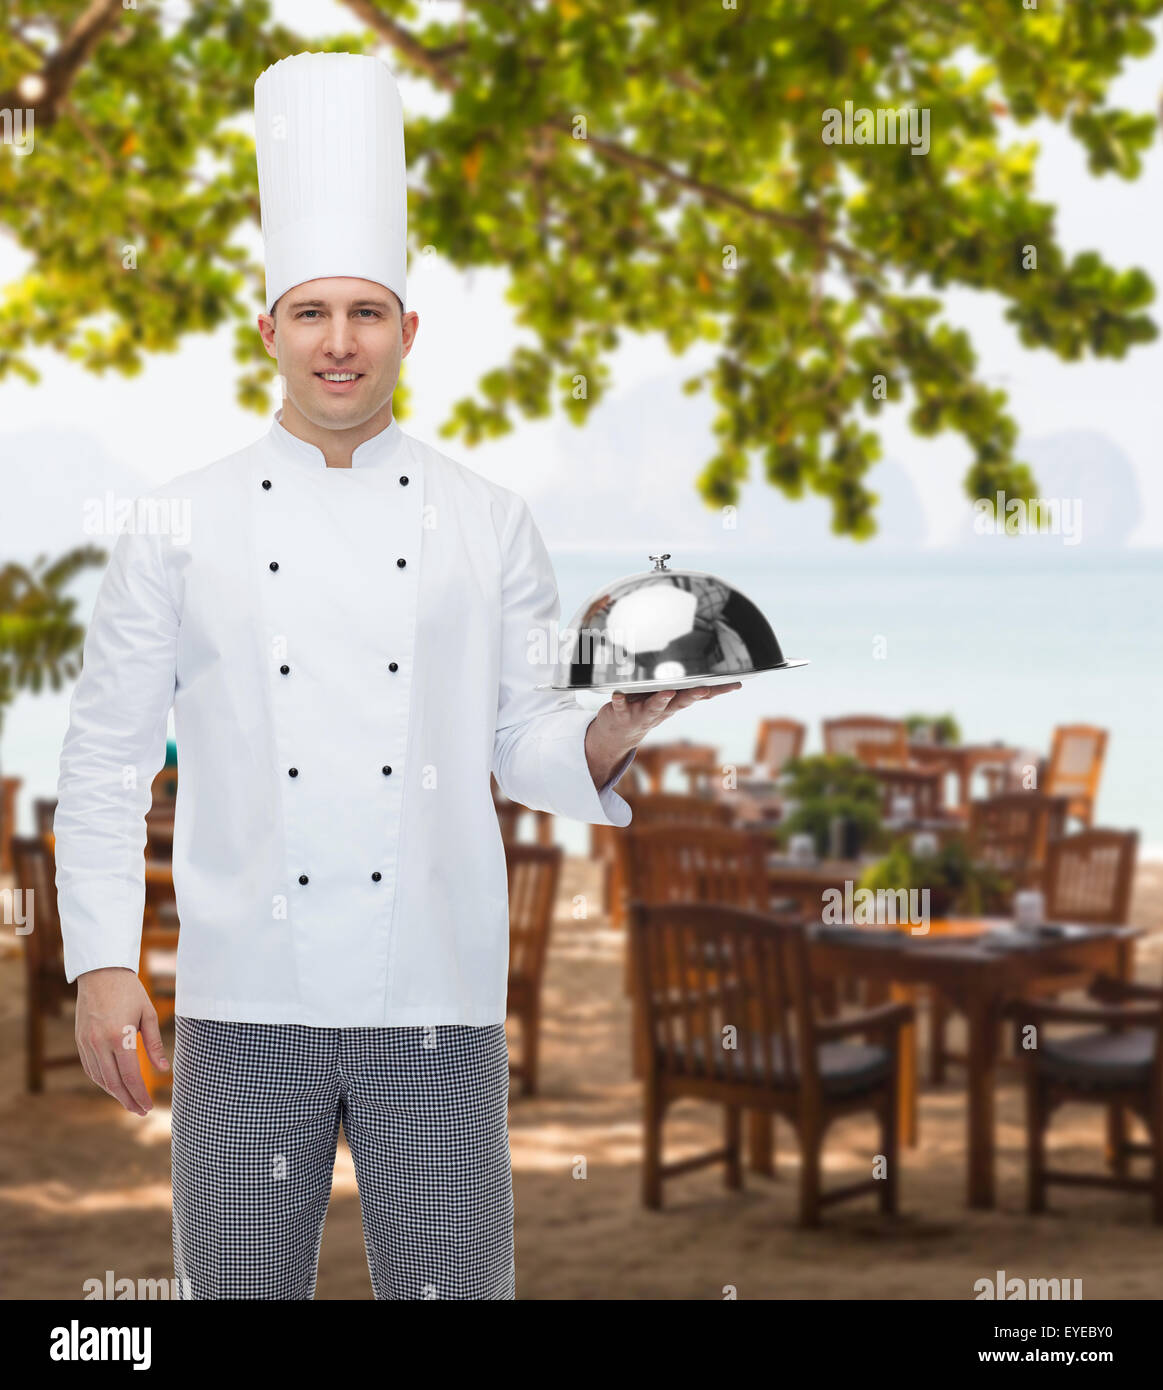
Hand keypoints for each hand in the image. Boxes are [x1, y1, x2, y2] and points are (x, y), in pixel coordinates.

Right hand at [75, 967, 168, 1115]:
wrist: (101, 972)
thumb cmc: (130, 990)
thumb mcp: (148, 1014)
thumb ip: (154, 1044)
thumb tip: (163, 1069)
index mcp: (119, 1037)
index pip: (131, 1076)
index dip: (140, 1094)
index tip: (148, 1107)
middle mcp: (99, 1043)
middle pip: (114, 1082)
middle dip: (128, 1100)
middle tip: (140, 1110)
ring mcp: (87, 1043)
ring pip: (100, 1078)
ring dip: (114, 1093)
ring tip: (129, 1101)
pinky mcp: (80, 1040)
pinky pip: (90, 1068)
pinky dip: (102, 1080)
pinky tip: (113, 1085)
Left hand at [585, 681, 742, 788]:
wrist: (617, 734)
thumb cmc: (644, 709)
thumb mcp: (668, 700)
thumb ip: (684, 688)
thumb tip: (707, 674)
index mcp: (674, 702)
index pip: (699, 695)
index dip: (719, 690)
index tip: (735, 684)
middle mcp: (662, 710)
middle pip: (681, 702)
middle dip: (693, 695)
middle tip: (705, 688)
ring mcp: (642, 713)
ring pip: (654, 707)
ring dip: (661, 700)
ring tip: (667, 692)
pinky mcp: (622, 713)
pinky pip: (620, 706)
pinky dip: (619, 701)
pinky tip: (617, 694)